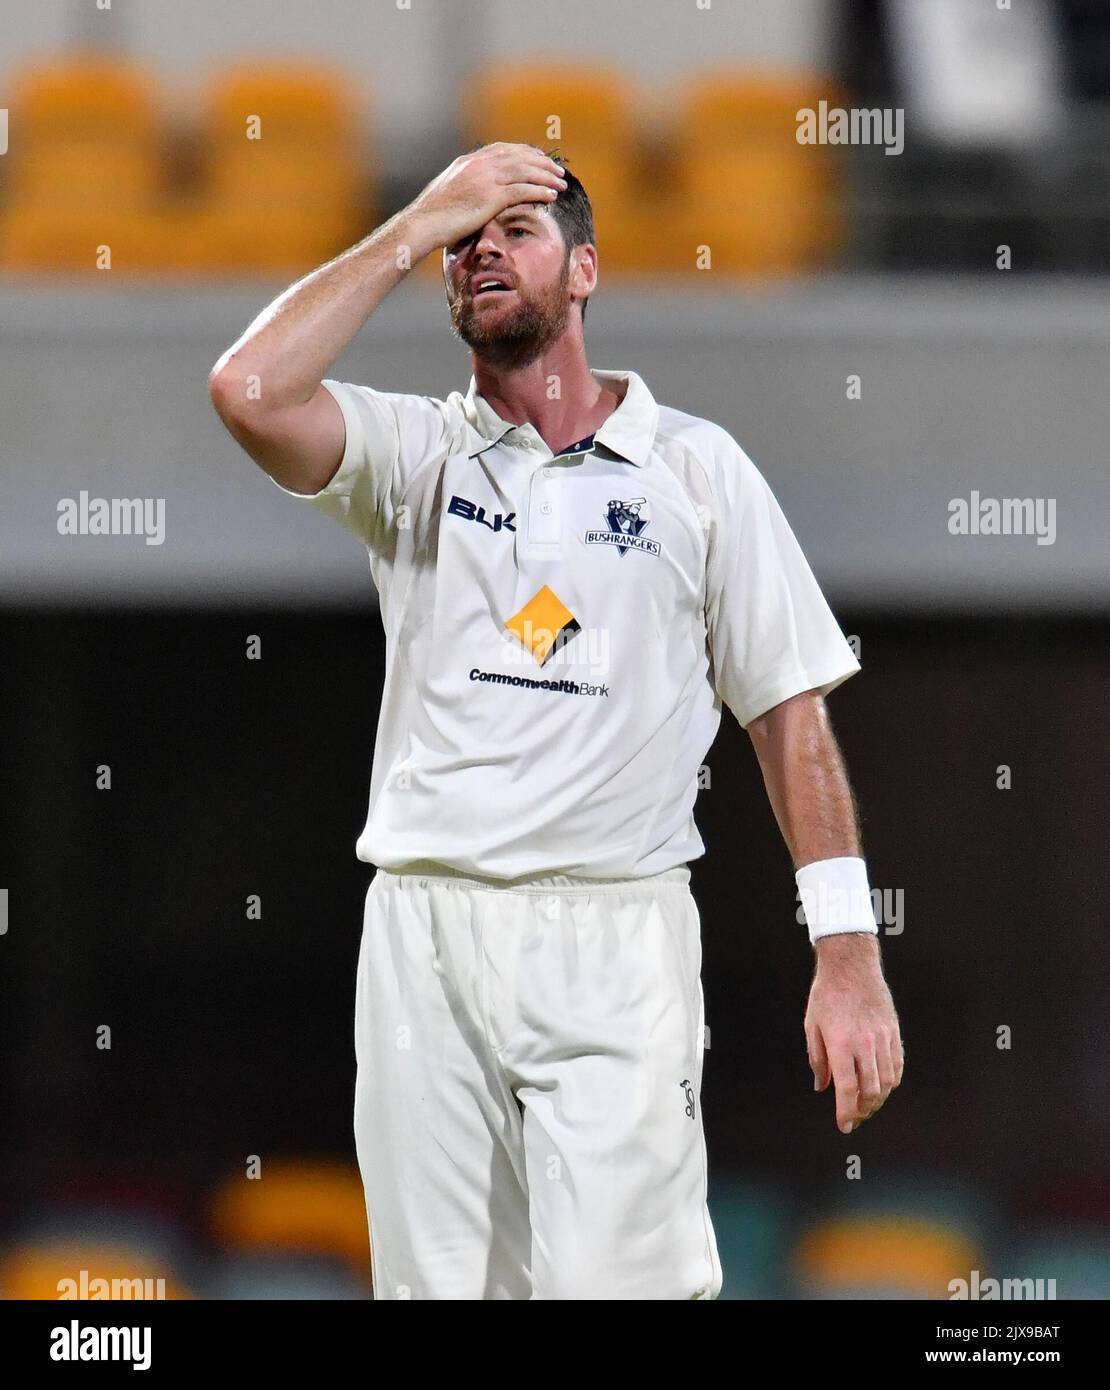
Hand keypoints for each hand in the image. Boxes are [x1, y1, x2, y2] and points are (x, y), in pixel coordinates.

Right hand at [406, 142, 567, 251]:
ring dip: (546, 176)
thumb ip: (465, 185)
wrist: (423, 223)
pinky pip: (522, 190)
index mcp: (469, 161)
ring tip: (561, 183)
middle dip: (541, 163)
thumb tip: (474, 193)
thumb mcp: (449, 192)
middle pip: (519, 157)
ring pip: (525, 171)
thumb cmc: (432, 215)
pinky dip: (539, 191)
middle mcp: (479, 164)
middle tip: (557, 170)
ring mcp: (485, 178)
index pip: (503, 150)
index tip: (538, 159)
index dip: (525, 153)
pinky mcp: (490, 196)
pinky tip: (551, 195)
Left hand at [805, 933, 903, 1133]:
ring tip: (866, 1106)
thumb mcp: (812, 1025)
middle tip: (854, 1118)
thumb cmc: (827, 994)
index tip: (844, 1125)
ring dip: (877, 1100)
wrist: (851, 966)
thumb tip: (822, 1086)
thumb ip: (817, 1059)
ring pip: (887, 1082)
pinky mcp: (893, 1032)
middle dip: (862, 1111)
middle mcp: (864, 1044)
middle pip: (870, 1091)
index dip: (846, 1112)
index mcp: (841, 1043)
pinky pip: (897, 1066)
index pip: (847, 1089)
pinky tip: (882, 1087)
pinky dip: (891, 1082)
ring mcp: (882, 1038)